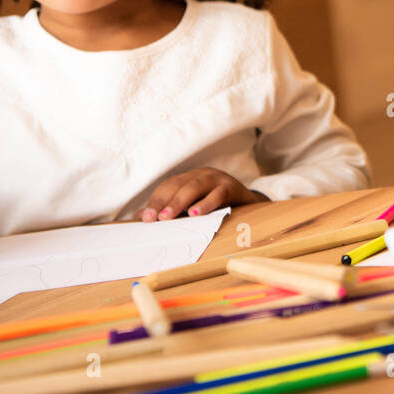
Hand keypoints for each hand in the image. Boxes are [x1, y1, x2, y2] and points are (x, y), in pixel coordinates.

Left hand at [140, 168, 268, 221]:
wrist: (252, 206)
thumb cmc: (218, 207)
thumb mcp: (193, 207)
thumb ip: (171, 211)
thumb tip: (142, 218)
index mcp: (191, 177)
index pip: (168, 186)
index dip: (156, 200)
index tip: (145, 218)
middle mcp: (203, 174)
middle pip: (178, 184)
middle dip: (164, 202)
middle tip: (153, 219)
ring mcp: (218, 178)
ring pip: (196, 186)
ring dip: (179, 202)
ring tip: (167, 217)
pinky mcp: (233, 187)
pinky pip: (218, 193)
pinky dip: (206, 203)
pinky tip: (195, 213)